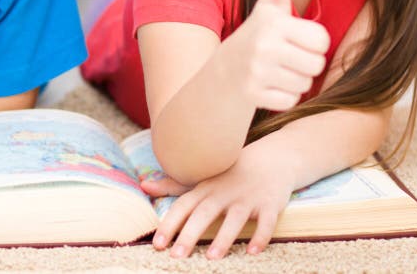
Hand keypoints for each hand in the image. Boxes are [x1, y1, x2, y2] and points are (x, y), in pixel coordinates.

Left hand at [150, 142, 294, 258]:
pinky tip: (253, 252)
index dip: (170, 224)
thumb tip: (144, 186)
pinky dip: (261, 235)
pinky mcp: (269, 204)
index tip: (157, 244)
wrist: (272, 159)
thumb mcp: (203, 177)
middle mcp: (225, 192)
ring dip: (224, 237)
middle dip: (190, 233)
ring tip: (211, 257)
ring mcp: (248, 198)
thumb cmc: (231, 174)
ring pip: (234, 218)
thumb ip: (174, 185)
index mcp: (206, 188)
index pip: (184, 205)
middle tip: (176, 256)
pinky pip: (266, 221)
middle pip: (205, 213)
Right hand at [227, 0, 329, 111]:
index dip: (311, 42)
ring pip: (305, 84)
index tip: (293, 39)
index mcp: (272, 21)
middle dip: (305, 64)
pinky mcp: (253, 94)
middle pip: (317, 64)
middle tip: (285, 58)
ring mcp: (256, 70)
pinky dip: (283, 98)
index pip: (322, 39)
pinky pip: (291, 101)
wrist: (221, 74)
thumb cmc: (255, 37)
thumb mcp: (268, 7)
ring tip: (275, 72)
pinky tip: (267, 87)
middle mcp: (263, 44)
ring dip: (294, 81)